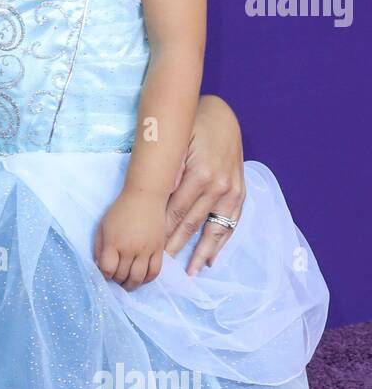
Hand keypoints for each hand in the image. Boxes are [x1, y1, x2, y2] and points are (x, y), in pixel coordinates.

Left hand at [95, 189, 165, 290]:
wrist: (145, 197)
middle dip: (117, 281)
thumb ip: (99, 247)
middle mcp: (130, 248)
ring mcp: (146, 250)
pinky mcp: (159, 249)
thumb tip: (98, 266)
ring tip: (127, 284)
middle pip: (122, 275)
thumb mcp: (103, 226)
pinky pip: (155, 271)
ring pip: (138, 277)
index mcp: (113, 242)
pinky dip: (148, 279)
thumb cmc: (120, 211)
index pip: (107, 269)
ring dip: (132, 285)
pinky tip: (142, 278)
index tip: (105, 273)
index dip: (104, 275)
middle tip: (116, 279)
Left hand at [165, 94, 245, 274]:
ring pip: (212, 229)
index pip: (174, 212)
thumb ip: (171, 169)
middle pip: (190, 224)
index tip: (148, 249)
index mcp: (201, 173)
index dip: (160, 232)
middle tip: (159, 266)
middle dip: (173, 246)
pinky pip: (231, 223)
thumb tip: (163, 196)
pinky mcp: (240, 192)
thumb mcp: (177, 141)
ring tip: (189, 273)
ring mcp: (233, 191)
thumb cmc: (192, 126)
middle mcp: (219, 186)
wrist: (221, 115)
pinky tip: (211, 259)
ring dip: (199, 252)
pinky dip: (221, 243)